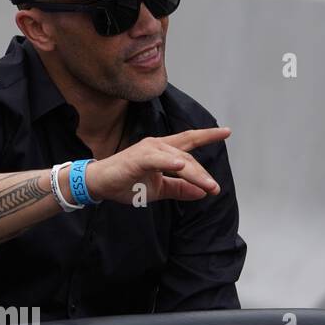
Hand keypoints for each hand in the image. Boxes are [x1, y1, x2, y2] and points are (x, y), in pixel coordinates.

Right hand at [84, 128, 229, 204]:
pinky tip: (181, 167)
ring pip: (179, 159)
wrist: (99, 185)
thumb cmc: (124, 183)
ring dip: (195, 174)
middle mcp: (157, 145)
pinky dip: (171, 163)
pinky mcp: (138, 158)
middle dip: (203, 172)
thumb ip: (179, 189)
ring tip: (208, 186)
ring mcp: (148, 150)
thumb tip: (202, 192)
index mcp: (161, 151)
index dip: (207, 136)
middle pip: (188, 156)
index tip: (226, 132)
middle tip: (214, 188)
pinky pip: (159, 160)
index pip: (188, 141)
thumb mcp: (157, 189)